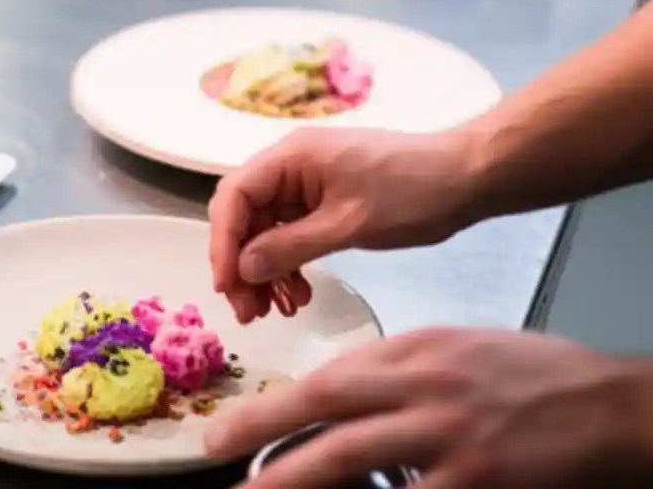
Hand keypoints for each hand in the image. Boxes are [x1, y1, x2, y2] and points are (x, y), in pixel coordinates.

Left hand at [205, 328, 652, 487]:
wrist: (612, 405)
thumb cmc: (536, 376)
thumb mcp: (457, 349)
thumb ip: (398, 368)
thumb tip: (341, 392)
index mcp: (416, 352)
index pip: (329, 375)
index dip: (274, 400)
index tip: (234, 422)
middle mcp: (424, 387)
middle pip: (325, 406)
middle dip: (259, 427)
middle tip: (214, 449)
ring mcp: (450, 436)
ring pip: (352, 456)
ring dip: (294, 476)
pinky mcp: (479, 479)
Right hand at [208, 127, 479, 323]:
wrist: (469, 176)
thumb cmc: (412, 193)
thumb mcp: (348, 225)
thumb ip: (290, 247)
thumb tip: (243, 269)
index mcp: (289, 157)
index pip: (234, 197)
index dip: (223, 244)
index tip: (227, 287)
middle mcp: (289, 164)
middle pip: (245, 215)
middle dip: (242, 265)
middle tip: (248, 313)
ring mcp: (306, 181)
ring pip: (266, 229)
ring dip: (266, 270)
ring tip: (276, 312)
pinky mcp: (324, 198)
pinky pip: (291, 232)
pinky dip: (290, 263)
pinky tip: (300, 294)